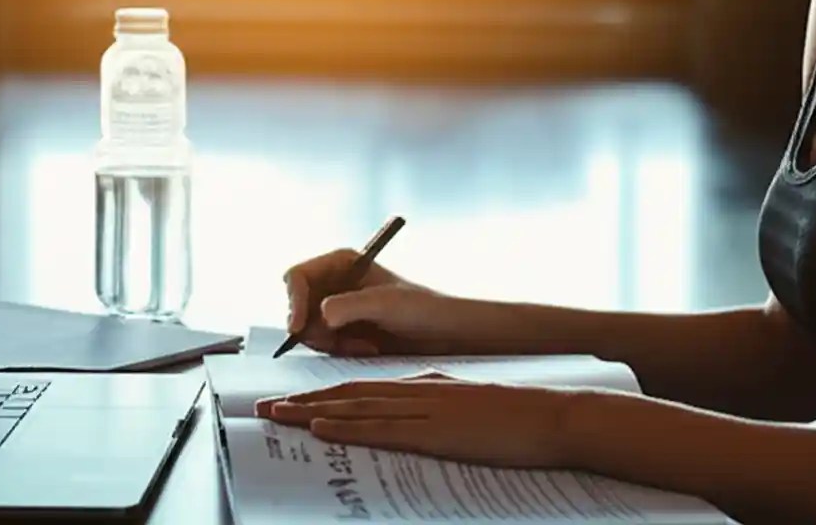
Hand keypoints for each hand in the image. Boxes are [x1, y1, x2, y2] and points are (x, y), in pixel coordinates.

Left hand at [255, 374, 595, 469]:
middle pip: (345, 393)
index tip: (291, 400)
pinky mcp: (434, 432)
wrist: (553, 415)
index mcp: (422, 384)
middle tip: (262, 408)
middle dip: (300, 400)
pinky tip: (321, 427)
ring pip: (354, 407)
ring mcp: (423, 410)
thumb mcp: (466, 402)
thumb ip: (435, 403)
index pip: (360, 386)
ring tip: (274, 416)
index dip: (321, 393)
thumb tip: (408, 415)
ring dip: (309, 412)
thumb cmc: (517, 415)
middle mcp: (415, 391)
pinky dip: (346, 426)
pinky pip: (380, 428)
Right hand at [284, 248, 458, 355]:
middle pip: (297, 306)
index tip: (298, 327)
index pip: (297, 277)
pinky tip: (367, 348)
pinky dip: (340, 350)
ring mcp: (335, 307)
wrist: (443, 332)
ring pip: (308, 329)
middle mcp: (332, 281)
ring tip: (365, 345)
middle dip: (315, 328)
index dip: (294, 301)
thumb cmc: (421, 308)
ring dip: (332, 343)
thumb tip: (320, 315)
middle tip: (338, 342)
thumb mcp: (384, 304)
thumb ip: (349, 306)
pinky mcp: (341, 330)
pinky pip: (322, 344)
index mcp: (340, 262)